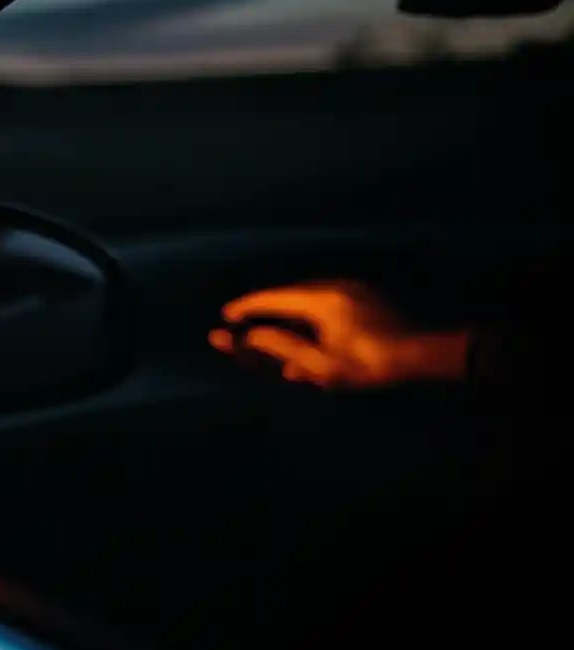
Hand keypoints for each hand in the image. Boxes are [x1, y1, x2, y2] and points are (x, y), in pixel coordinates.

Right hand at [208, 281, 468, 388]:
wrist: (422, 354)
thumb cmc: (369, 363)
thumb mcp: (321, 364)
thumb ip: (283, 347)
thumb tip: (251, 336)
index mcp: (320, 300)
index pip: (274, 298)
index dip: (247, 307)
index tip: (227, 316)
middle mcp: (333, 286)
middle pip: (288, 295)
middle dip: (265, 309)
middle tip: (244, 322)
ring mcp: (351, 288)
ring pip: (307, 297)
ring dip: (287, 312)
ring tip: (272, 328)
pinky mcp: (364, 296)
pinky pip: (324, 300)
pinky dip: (307, 313)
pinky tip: (306, 330)